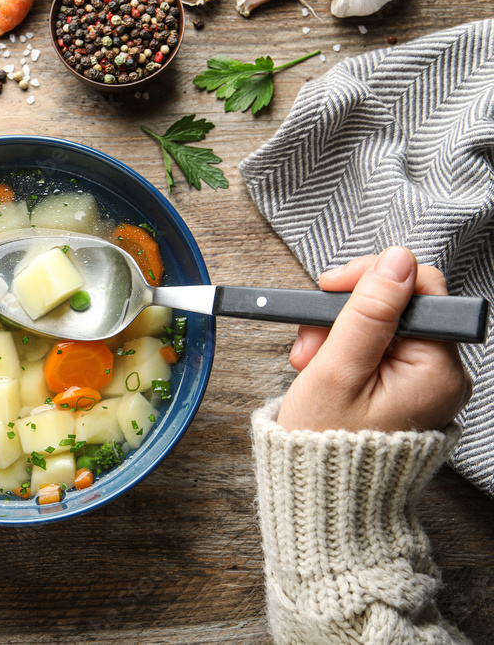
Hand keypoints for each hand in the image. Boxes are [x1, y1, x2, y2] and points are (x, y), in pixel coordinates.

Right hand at [278, 246, 470, 432]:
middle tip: (311, 342)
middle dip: (345, 312)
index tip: (327, 289)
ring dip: (338, 331)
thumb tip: (396, 260)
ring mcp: (426, 381)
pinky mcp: (407, 386)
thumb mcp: (337, 371)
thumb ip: (368, 313)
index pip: (419, 287)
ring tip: (311, 362)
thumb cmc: (325, 444)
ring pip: (384, 322)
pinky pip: (380, 346)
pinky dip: (346, 349)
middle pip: (400, 303)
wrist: (322, 496)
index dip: (370, 277)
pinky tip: (324, 368)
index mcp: (437, 370)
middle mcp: (443, 374)